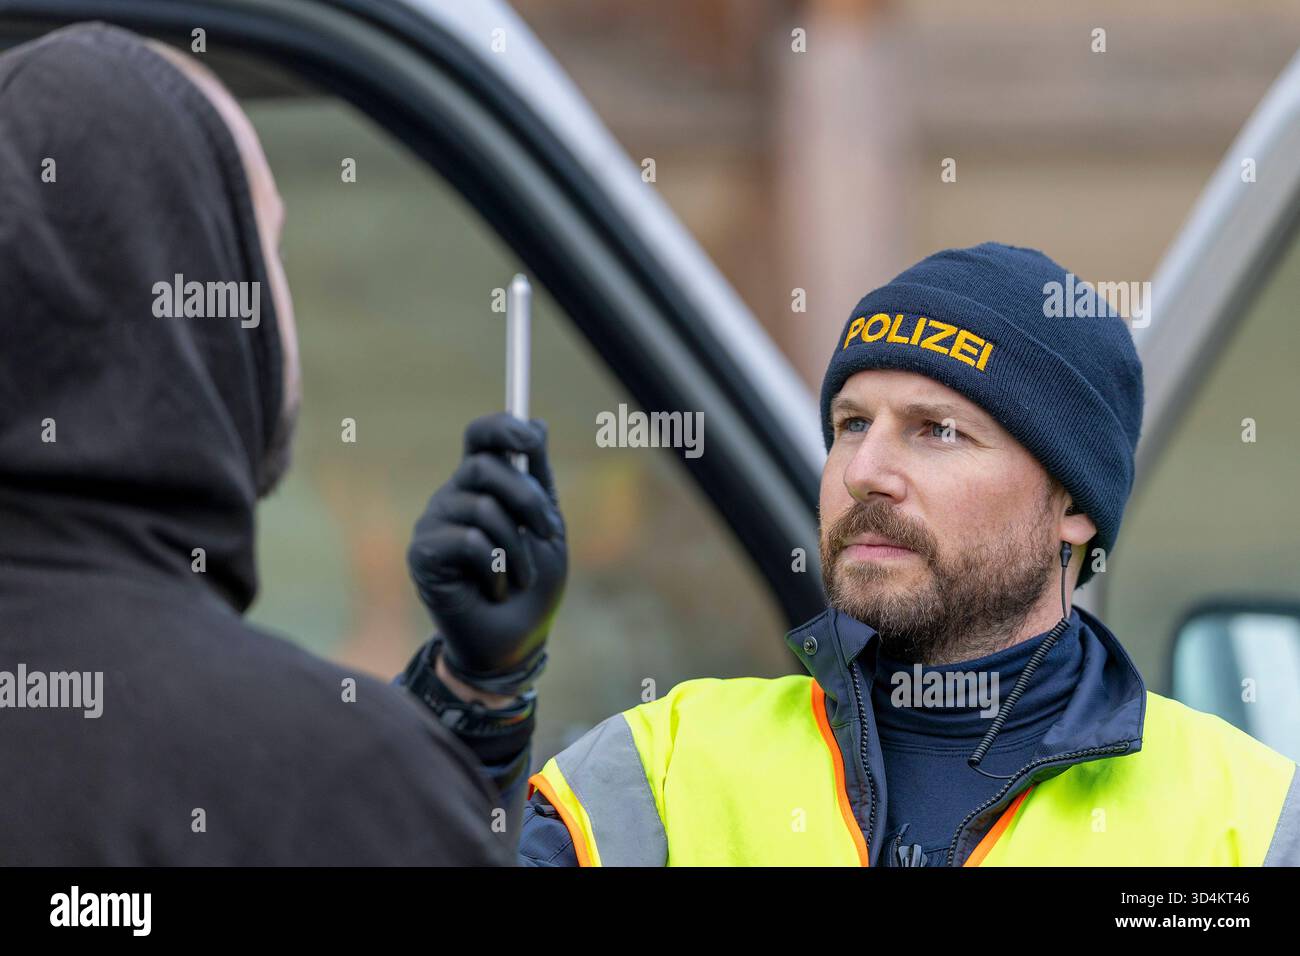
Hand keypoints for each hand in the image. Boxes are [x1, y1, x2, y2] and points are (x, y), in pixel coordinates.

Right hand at [407, 413, 566, 692]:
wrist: (515, 643)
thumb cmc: (531, 587)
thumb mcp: (545, 529)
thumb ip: (538, 480)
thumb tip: (536, 423)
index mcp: (483, 486)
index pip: (480, 436)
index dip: (502, 427)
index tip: (531, 438)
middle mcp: (454, 497)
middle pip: (484, 464)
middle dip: (527, 498)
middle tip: (548, 532)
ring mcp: (434, 523)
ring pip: (481, 507)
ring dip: (517, 547)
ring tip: (519, 577)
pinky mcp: (423, 553)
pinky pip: (468, 541)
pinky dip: (496, 568)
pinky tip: (494, 589)